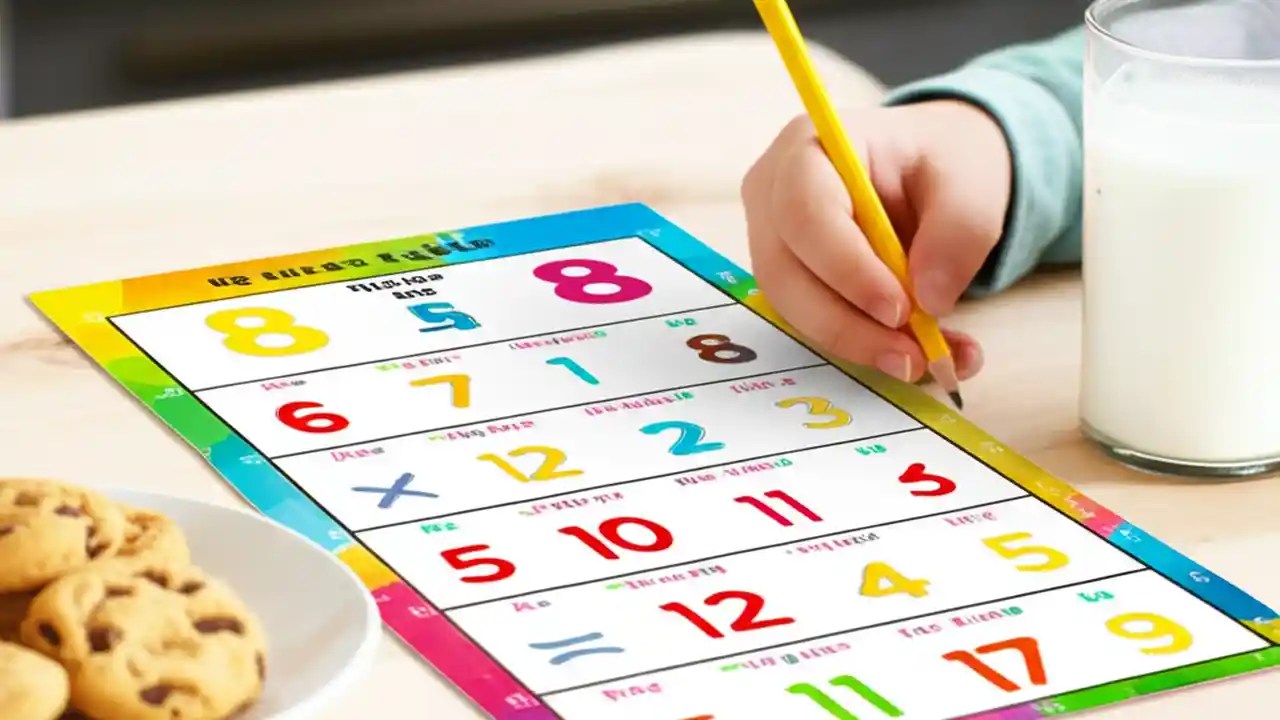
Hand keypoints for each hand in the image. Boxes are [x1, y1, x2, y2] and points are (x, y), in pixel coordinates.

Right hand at [741, 99, 1011, 381]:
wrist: (932, 171)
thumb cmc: (941, 162)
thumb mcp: (971, 182)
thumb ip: (959, 232)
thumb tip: (930, 300)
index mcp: (811, 146)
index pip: (804, 210)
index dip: (846, 267)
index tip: (899, 309)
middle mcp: (772, 192)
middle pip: (784, 271)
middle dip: (846, 324)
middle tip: (910, 356)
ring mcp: (771, 238)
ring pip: (791, 306)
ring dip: (855, 342)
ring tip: (919, 358)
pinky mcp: (786, 277)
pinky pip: (810, 321)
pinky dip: (861, 344)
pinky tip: (912, 352)